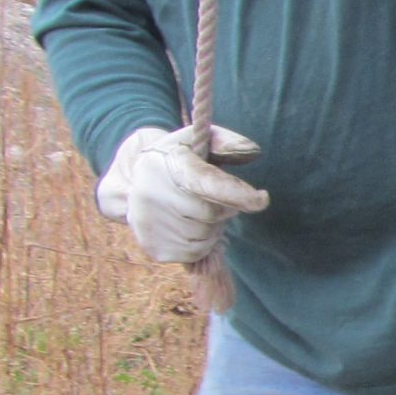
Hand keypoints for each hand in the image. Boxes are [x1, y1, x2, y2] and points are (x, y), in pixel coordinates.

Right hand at [96, 124, 268, 265]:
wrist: (133, 182)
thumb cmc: (179, 159)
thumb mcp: (197, 140)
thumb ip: (227, 142)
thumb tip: (252, 151)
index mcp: (169, 165)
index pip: (208, 183)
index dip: (237, 194)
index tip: (262, 199)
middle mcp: (153, 194)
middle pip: (212, 215)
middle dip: (223, 210)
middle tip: (214, 200)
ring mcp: (149, 224)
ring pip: (206, 237)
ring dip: (212, 227)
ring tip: (196, 211)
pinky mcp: (153, 248)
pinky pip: (195, 254)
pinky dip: (202, 244)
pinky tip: (189, 227)